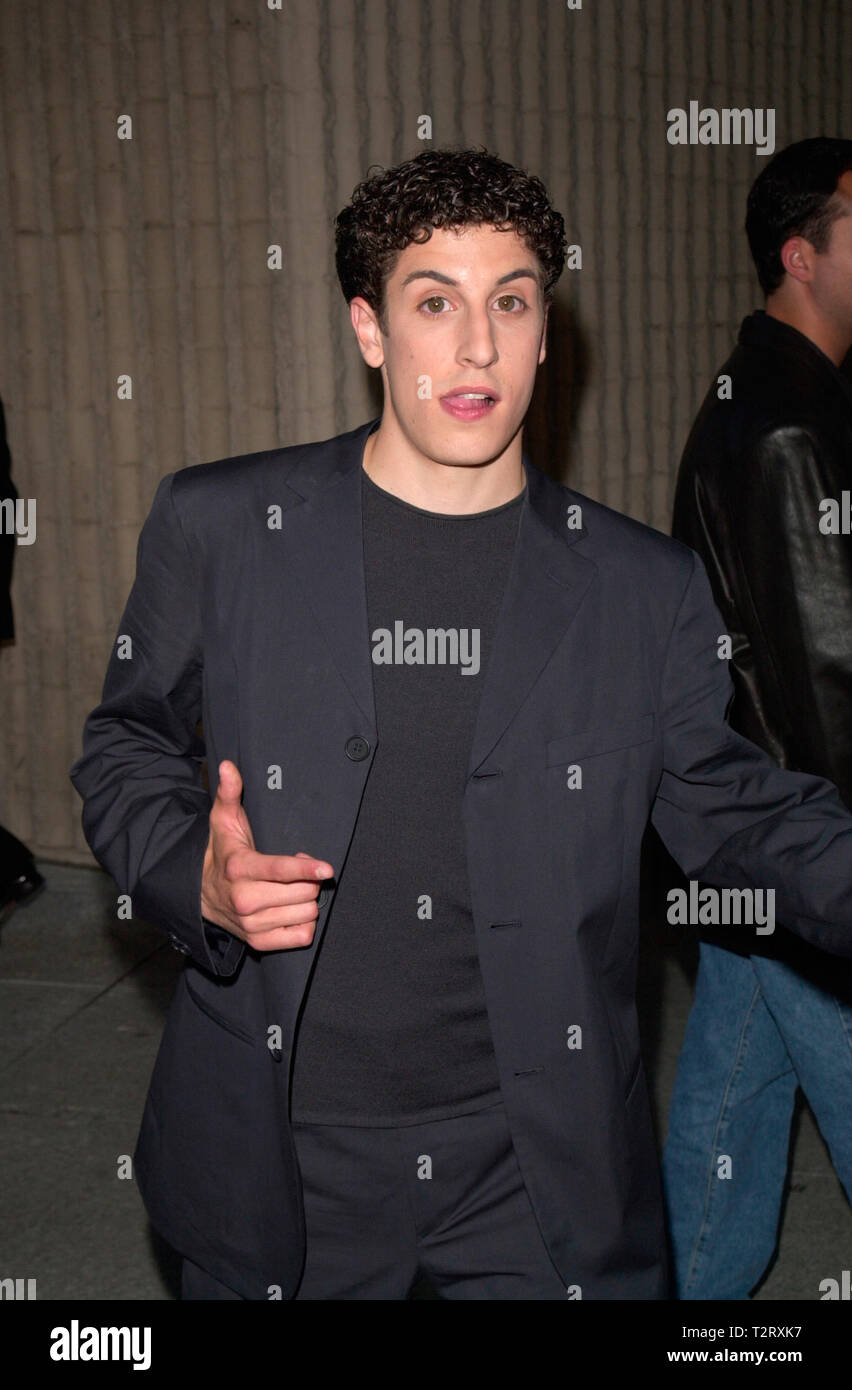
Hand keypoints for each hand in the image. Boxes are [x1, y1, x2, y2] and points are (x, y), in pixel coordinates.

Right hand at [200, 760, 333, 950]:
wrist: (199, 894)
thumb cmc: (221, 853)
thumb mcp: (223, 820)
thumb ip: (230, 793)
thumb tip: (229, 766)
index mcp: (239, 868)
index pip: (279, 870)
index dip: (307, 869)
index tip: (327, 869)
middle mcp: (245, 899)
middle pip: (303, 892)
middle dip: (309, 879)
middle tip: (301, 871)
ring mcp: (251, 924)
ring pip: (306, 913)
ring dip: (307, 901)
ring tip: (294, 889)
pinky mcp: (258, 942)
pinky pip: (301, 937)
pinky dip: (304, 924)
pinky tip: (293, 909)